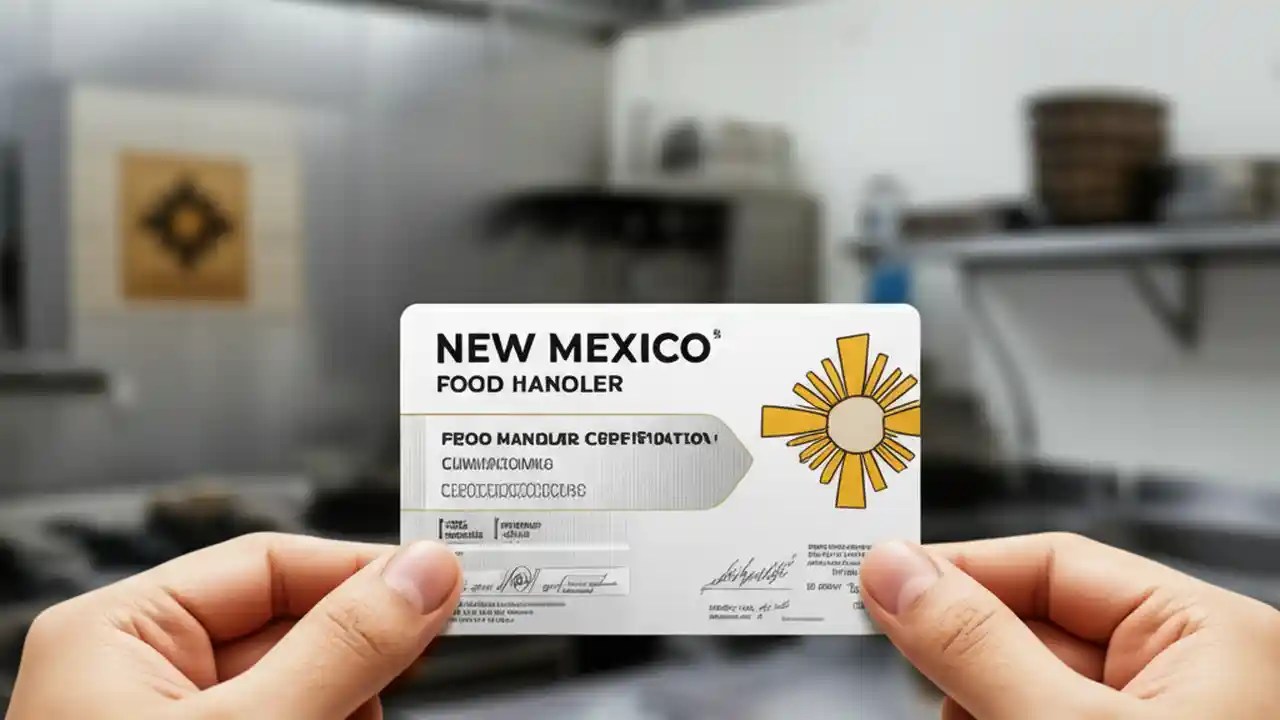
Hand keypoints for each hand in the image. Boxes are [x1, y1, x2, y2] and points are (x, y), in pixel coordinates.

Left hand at [6, 534, 460, 719]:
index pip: (270, 564)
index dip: (360, 573)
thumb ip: (343, 648)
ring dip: (344, 717)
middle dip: (350, 670)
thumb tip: (422, 575)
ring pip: (305, 689)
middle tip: (385, 697)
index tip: (440, 589)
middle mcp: (139, 675)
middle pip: (293, 629)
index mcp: (119, 634)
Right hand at [861, 533, 1279, 719]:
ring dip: (973, 695)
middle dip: (964, 646)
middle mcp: (1193, 677)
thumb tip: (896, 573)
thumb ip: (979, 646)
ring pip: (1030, 680)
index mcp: (1212, 637)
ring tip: (947, 713)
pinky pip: (1042, 717)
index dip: (961, 566)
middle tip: (900, 653)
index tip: (882, 578)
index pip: (1055, 562)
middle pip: (1035, 624)